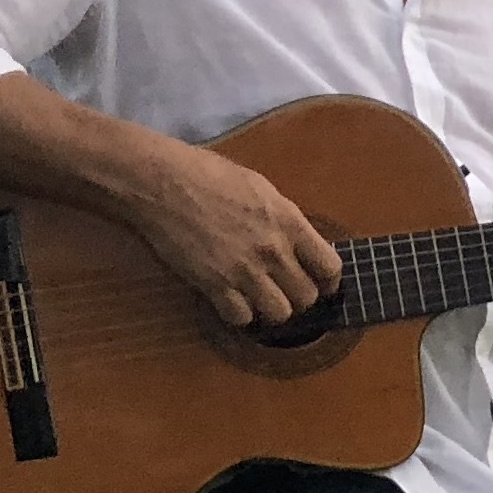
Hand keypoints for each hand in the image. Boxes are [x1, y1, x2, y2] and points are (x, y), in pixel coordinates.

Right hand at [131, 138, 344, 328]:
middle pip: (307, 297)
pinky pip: (241, 318)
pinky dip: (239, 314)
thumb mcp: (261, 188)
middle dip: (299, 297)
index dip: (328, 281)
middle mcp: (273, 250)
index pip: (330, 267)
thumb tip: (298, 242)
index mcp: (289, 221)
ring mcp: (244, 270)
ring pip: (279, 313)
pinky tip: (233, 300)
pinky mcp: (214, 284)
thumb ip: (284, 219)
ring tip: (260, 298)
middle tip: (285, 290)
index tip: (321, 284)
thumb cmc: (209, 175)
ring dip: (272, 310)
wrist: (162, 182)